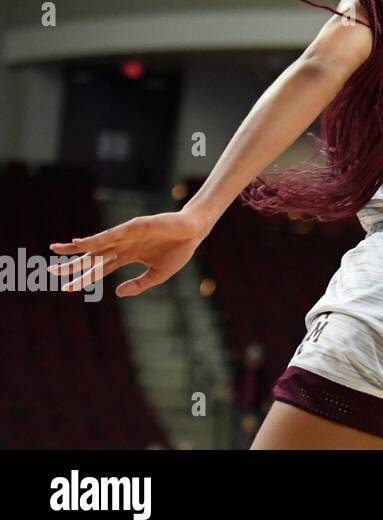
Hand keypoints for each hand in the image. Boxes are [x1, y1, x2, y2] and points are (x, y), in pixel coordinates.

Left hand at [50, 207, 210, 297]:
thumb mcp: (158, 274)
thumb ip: (138, 285)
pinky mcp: (133, 227)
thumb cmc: (178, 251)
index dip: (83, 278)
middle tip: (49, 271)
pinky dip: (94, 239)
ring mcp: (126, 235)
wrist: (195, 232)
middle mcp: (121, 245)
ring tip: (56, 250)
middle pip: (91, 256)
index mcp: (126, 256)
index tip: (67, 289)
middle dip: (72, 264)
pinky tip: (80, 243)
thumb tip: (117, 293)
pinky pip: (110, 234)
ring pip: (96, 244)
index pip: (99, 269)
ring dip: (75, 248)